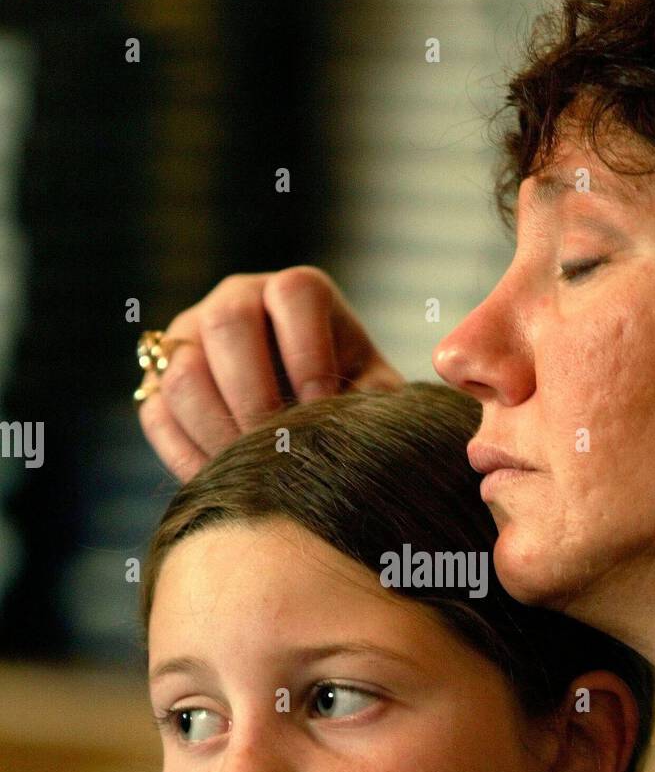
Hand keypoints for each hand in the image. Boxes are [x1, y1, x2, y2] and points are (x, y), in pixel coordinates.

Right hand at [136, 267, 405, 481]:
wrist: (298, 426)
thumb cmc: (344, 401)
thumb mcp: (371, 393)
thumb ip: (379, 399)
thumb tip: (368, 420)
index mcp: (293, 293)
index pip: (292, 293)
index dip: (309, 353)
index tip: (321, 406)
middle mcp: (234, 301)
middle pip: (226, 324)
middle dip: (255, 396)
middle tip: (279, 446)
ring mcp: (187, 340)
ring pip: (182, 371)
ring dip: (217, 429)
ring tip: (251, 467)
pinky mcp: (157, 384)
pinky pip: (157, 415)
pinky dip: (188, 454)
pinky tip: (223, 478)